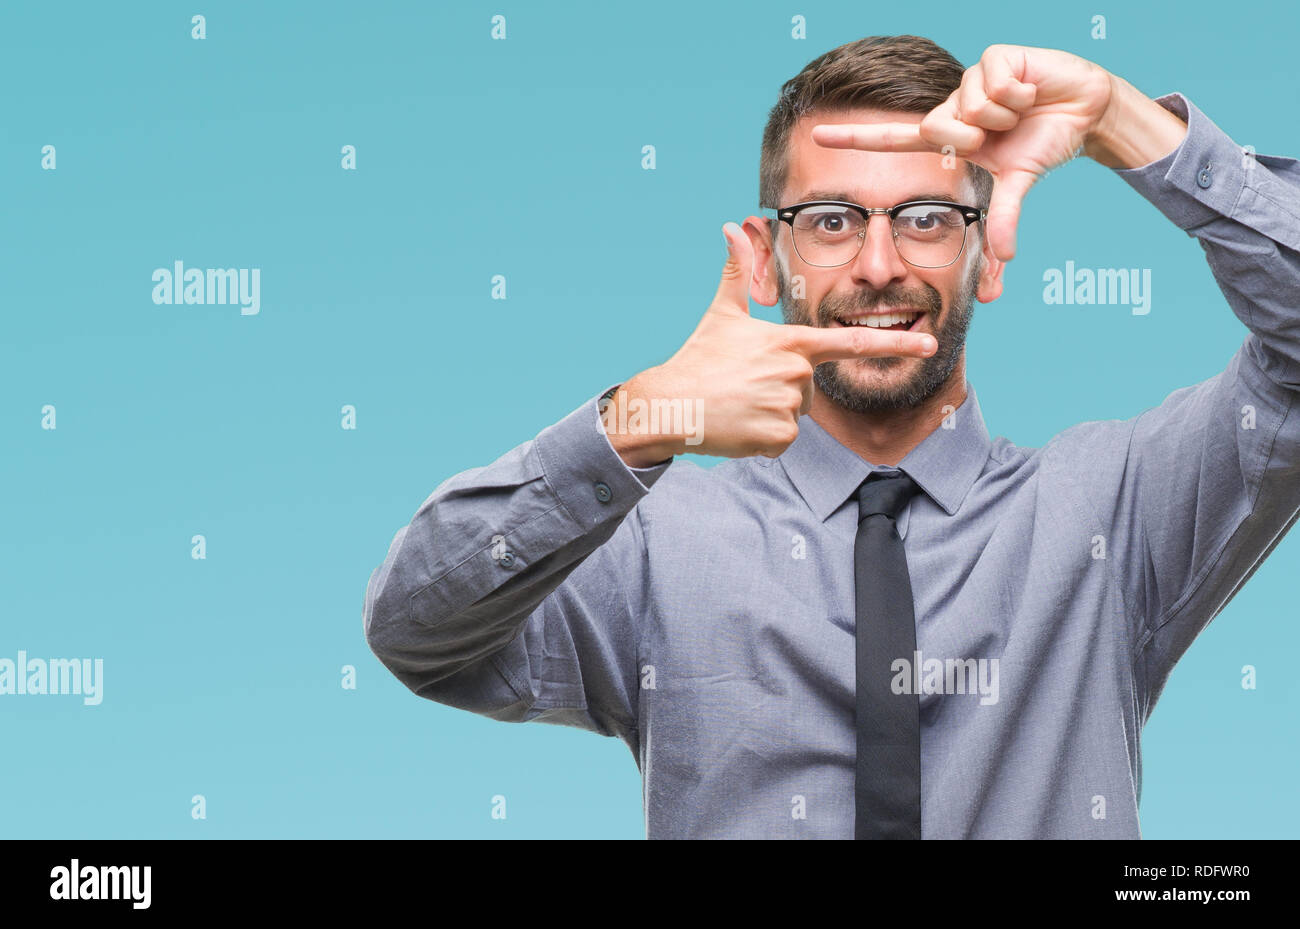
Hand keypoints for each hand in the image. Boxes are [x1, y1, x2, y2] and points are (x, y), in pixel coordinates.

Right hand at [605, 222, 937, 465]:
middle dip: (783, 391)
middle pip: (809, 387)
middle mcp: (795, 371)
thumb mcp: (721, 313)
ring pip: (795, 415)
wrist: (670, 403)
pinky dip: (762, 439)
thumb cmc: (699, 356)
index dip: (894, 343)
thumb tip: (733, 225)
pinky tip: (739, 425)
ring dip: (769, 415)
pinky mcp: (775, 436)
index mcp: (790, 341)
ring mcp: (787, 405)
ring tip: (739, 404)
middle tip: (746, 386)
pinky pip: (782, 440)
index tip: (928, 344)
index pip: (851, 342)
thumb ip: (738, 271)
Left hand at [810, 44, 1114, 261]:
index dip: (854, 138)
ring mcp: (970, 81)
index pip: (891, 139)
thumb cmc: (1043, 142)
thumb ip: (1005, 219)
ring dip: (1003, 115)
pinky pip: (995, 82)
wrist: (1083, 109)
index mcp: (948, 136)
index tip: (816, 136)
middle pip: (936, 127)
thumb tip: (1006, 257)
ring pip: (970, 106)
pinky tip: (1030, 88)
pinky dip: (1019, 92)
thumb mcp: (1019, 182)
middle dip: (973, 138)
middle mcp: (952, 108)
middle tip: (1001, 134)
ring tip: (1020, 110)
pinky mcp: (995, 57)